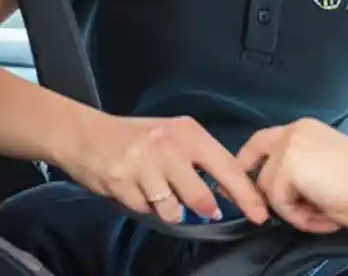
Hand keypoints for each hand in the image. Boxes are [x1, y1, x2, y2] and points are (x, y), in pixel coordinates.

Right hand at [54, 111, 269, 225]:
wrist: (87, 135)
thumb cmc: (136, 138)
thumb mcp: (174, 137)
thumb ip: (200, 160)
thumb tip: (229, 193)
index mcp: (189, 132)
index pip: (227, 167)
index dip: (245, 195)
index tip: (260, 214)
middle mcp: (170, 145)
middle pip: (202, 195)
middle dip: (207, 209)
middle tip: (210, 213)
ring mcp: (146, 164)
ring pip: (173, 209)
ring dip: (169, 209)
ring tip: (157, 190)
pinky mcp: (124, 181)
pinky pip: (146, 210)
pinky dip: (145, 206)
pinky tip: (136, 189)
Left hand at [238, 118, 347, 233]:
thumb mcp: (325, 171)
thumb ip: (299, 173)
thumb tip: (278, 196)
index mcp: (307, 129)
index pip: (265, 140)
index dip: (250, 159)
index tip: (242, 180)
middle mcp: (295, 130)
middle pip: (256, 155)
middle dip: (256, 184)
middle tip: (258, 208)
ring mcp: (289, 145)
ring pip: (268, 187)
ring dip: (291, 209)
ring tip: (322, 216)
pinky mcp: (287, 165)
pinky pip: (279, 202)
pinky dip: (298, 217)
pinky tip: (323, 217)